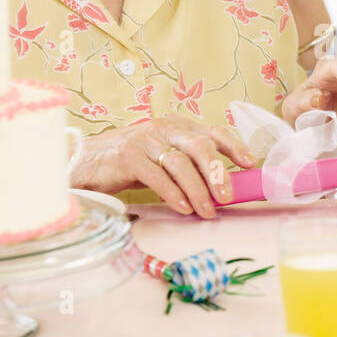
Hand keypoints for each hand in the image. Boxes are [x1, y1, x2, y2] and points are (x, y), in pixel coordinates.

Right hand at [70, 114, 255, 218]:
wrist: (87, 162)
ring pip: (179, 163)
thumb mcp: (164, 157)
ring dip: (197, 189)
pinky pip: (156, 175)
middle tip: (227, 197)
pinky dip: (172, 193)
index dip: (233, 146)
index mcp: (178, 125)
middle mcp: (164, 128)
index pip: (212, 131)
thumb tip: (224, 187)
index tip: (250, 164)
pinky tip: (183, 207)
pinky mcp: (127, 156)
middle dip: (217, 172)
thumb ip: (190, 164)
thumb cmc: (133, 162)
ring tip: (207, 211)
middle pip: (199, 145)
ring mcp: (145, 140)